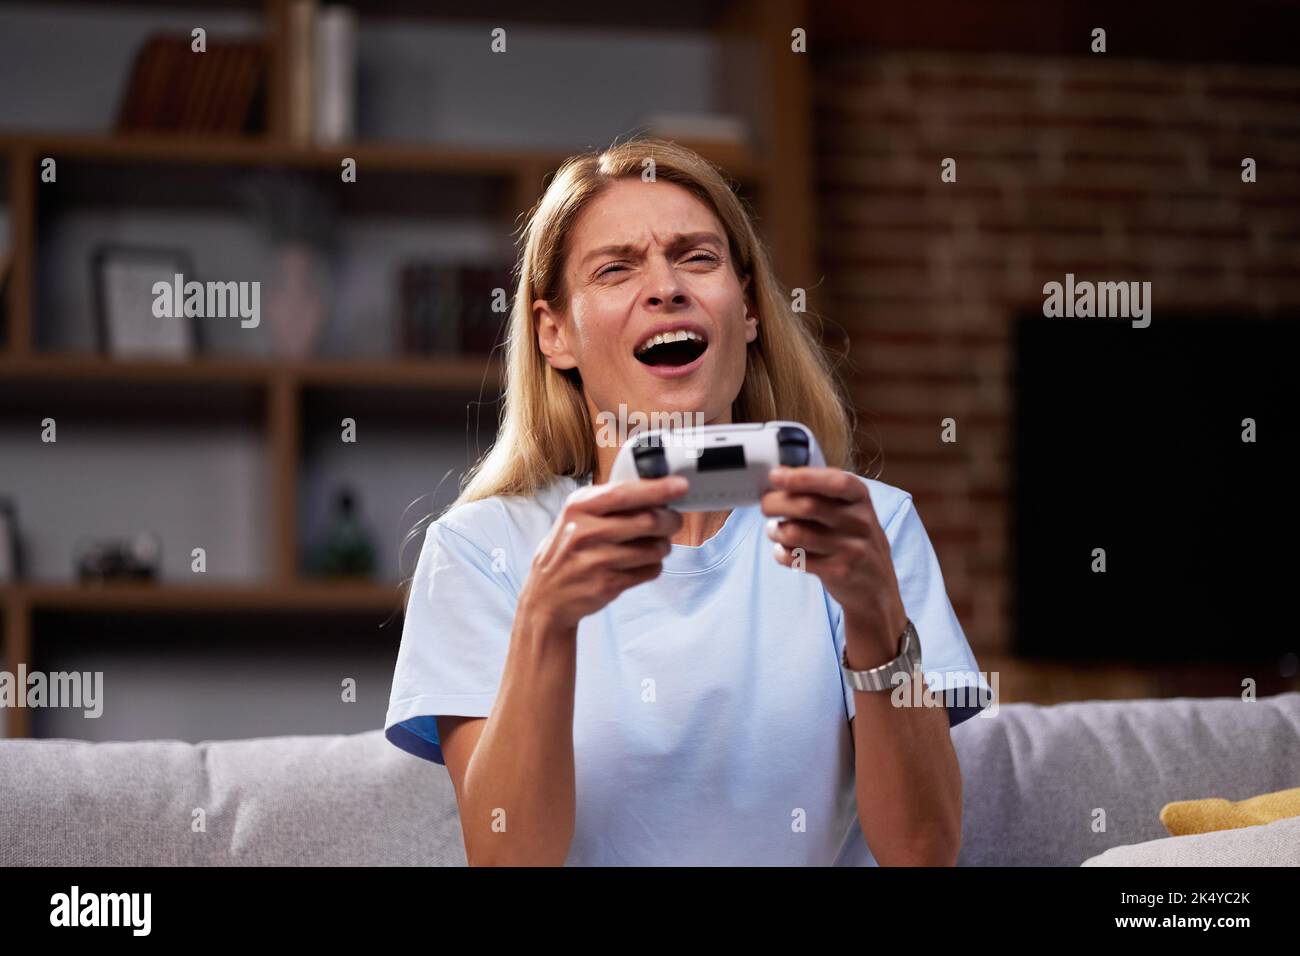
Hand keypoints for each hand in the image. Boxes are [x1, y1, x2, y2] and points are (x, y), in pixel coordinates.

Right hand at [520, 475, 686, 632]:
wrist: (546, 596)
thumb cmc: (568, 549)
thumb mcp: (577, 517)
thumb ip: (610, 503)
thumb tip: (658, 490)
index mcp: (579, 507)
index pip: (625, 493)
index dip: (658, 489)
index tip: (680, 486)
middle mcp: (585, 531)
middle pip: (648, 520)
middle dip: (670, 520)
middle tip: (673, 521)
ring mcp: (596, 560)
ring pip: (654, 548)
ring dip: (663, 546)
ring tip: (653, 545)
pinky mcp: (607, 584)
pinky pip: (650, 570)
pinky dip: (653, 566)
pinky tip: (639, 565)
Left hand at [761, 466, 907, 662]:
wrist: (876, 585)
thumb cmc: (852, 538)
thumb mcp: (848, 509)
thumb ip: (819, 492)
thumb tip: (779, 474)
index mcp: (860, 498)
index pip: (834, 482)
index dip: (803, 477)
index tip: (775, 476)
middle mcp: (860, 521)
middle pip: (808, 506)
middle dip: (776, 503)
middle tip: (765, 506)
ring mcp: (852, 548)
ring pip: (797, 533)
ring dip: (776, 530)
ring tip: (774, 530)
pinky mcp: (839, 572)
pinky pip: (797, 559)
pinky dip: (782, 553)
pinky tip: (783, 551)